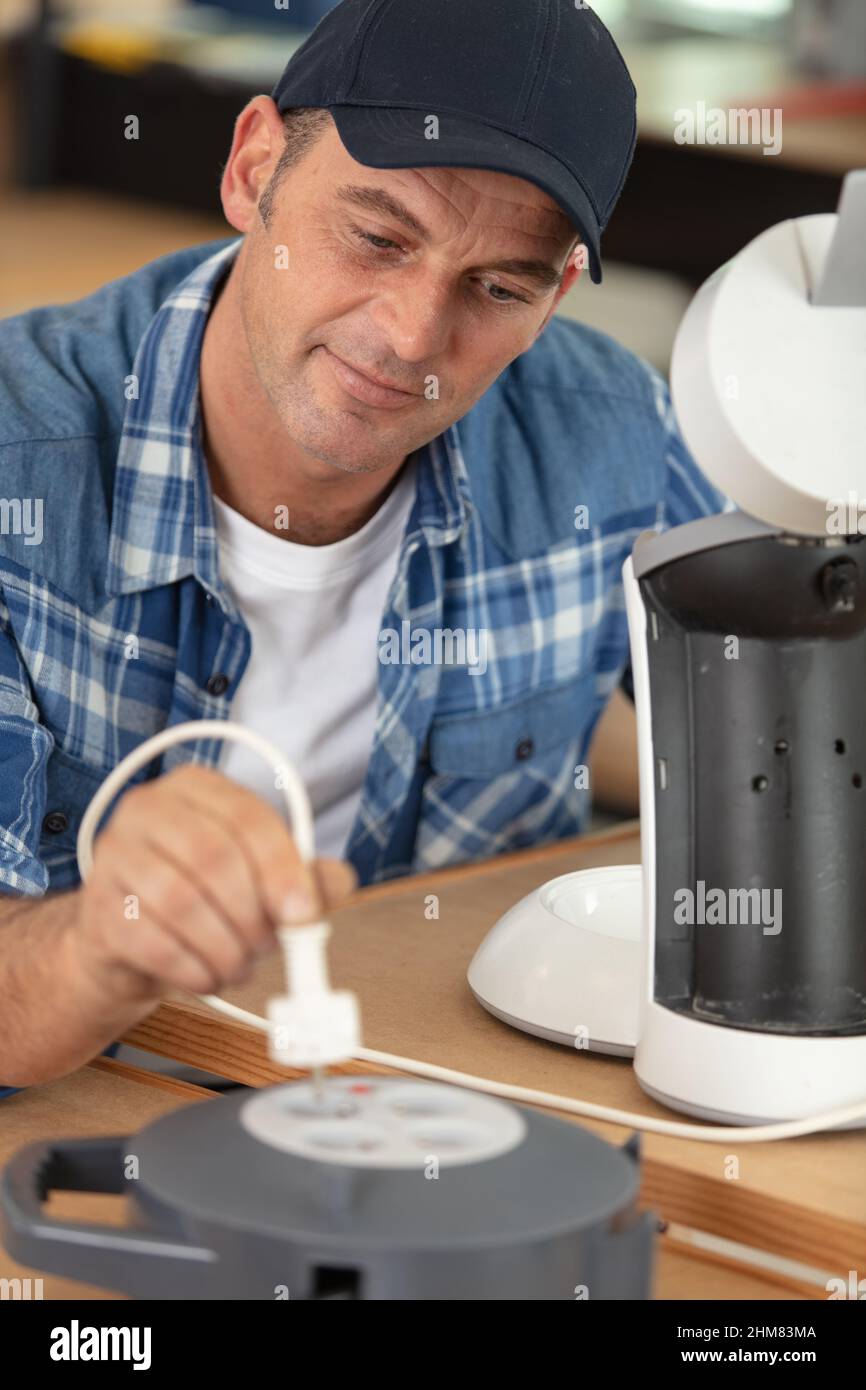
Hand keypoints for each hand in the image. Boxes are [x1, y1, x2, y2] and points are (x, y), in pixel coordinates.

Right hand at [69, 764, 356, 1002]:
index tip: (304, 916)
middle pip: (214, 858)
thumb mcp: (259, 879)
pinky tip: (207, 976)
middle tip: (269, 947)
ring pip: (182, 902)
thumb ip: (305, 877)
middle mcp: (147, 809)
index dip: (283, 870)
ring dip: (225, 948)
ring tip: (239, 965)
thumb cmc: (202, 898)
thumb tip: (336, 883)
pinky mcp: (98, 910)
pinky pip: (155, 944)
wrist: (126, 939)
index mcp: (196, 788)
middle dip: (253, 914)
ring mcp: (114, 856)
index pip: (248, 818)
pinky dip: (194, 970)